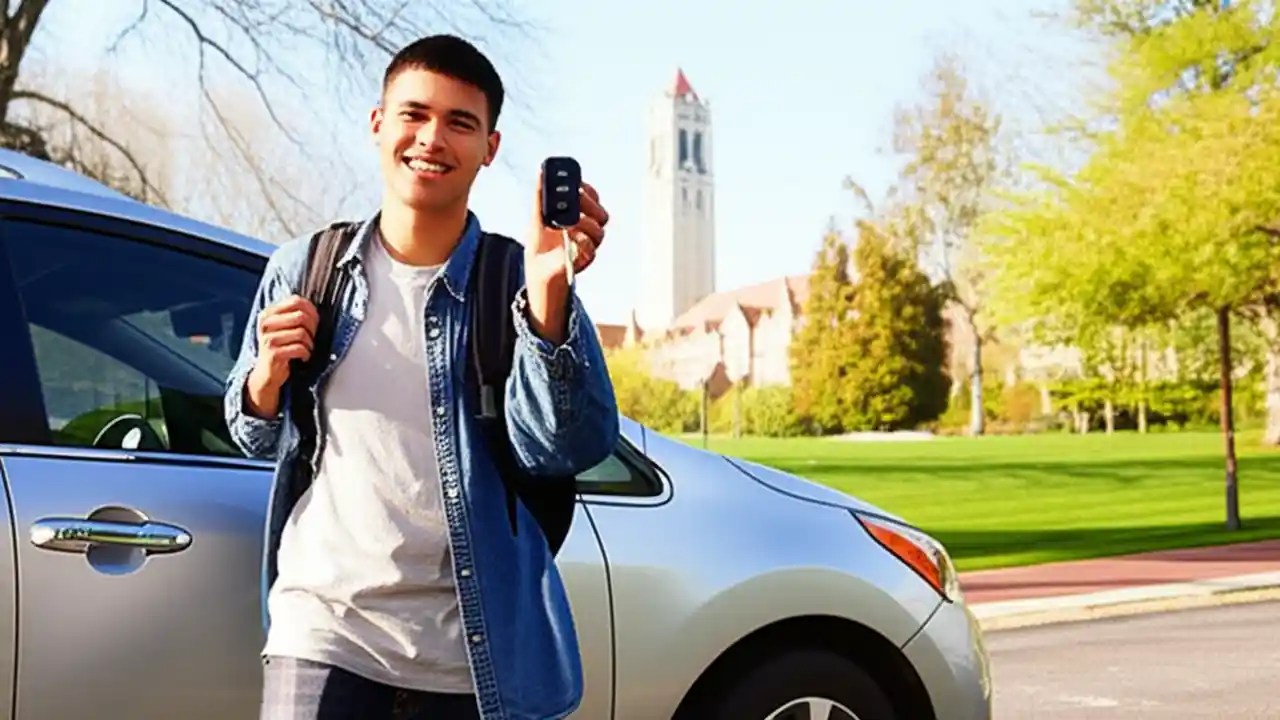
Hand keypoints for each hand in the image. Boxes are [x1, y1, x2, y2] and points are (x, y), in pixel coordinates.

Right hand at [245, 295, 317, 417]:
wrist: (267, 372)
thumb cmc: (280, 347)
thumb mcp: (282, 327)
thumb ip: (294, 314)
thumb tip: (313, 309)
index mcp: (267, 313)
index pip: (296, 301)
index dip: (311, 311)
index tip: (313, 322)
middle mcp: (265, 324)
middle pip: (301, 316)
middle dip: (312, 328)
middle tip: (311, 338)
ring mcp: (268, 339)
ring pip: (302, 333)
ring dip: (310, 343)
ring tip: (306, 348)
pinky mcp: (273, 354)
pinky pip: (299, 348)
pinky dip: (306, 354)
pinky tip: (303, 357)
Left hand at [522, 170, 609, 343]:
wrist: (539, 274)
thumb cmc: (540, 246)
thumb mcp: (536, 219)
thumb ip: (540, 198)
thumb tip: (540, 172)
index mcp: (578, 217)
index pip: (593, 198)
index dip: (589, 190)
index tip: (579, 185)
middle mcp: (587, 231)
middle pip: (601, 213)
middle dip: (589, 206)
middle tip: (575, 202)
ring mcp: (587, 246)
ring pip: (599, 230)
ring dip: (585, 224)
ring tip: (568, 224)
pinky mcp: (583, 260)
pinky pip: (590, 249)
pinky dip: (580, 242)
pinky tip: (569, 239)